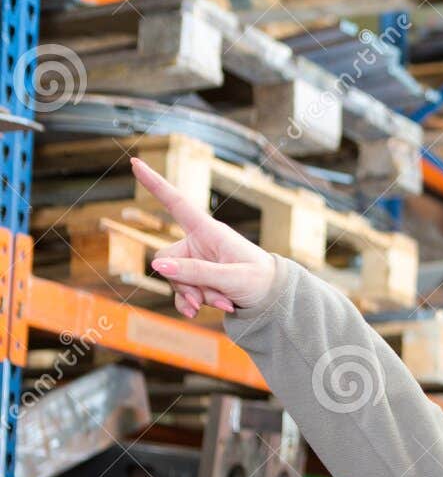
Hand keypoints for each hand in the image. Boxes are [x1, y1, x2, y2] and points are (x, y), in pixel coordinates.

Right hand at [130, 157, 276, 317]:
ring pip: (174, 279)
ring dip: (196, 296)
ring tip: (225, 303)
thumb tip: (159, 266)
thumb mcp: (232, 278)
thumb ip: (197, 272)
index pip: (177, 203)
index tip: (135, 163)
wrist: (273, 298)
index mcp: (209, 230)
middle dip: (184, 283)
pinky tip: (198, 313)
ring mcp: (195, 261)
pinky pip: (180, 292)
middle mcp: (198, 242)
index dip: (155, 184)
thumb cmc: (260, 280)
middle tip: (206, 299)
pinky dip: (190, 304)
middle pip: (166, 260)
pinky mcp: (196, 278)